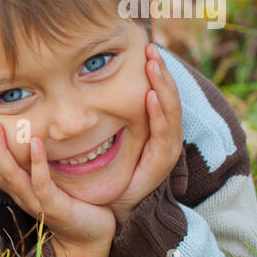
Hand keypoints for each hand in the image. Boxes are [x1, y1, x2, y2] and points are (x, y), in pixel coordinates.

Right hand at [0, 117, 115, 248]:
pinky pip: (42, 183)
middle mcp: (19, 196)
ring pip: (10, 175)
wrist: (87, 239)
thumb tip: (26, 137)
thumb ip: (31, 166)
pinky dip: (38, 162)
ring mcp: (35, 202)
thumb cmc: (69, 206)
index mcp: (14, 190)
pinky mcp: (54, 206)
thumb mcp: (44, 183)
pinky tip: (35, 141)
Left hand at [110, 43, 183, 226]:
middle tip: (151, 48)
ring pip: (169, 110)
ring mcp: (166, 148)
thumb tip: (87, 91)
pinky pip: (163, 133)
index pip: (159, 94)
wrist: (115, 208)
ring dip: (162, 85)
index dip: (156, 72)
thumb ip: (107, 117)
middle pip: (168, 96)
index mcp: (155, 128)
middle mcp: (165, 135)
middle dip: (161, 71)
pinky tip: (151, 96)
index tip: (147, 48)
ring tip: (153, 65)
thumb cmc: (111, 174)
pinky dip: (158, 112)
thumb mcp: (109, 140)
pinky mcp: (161, 161)